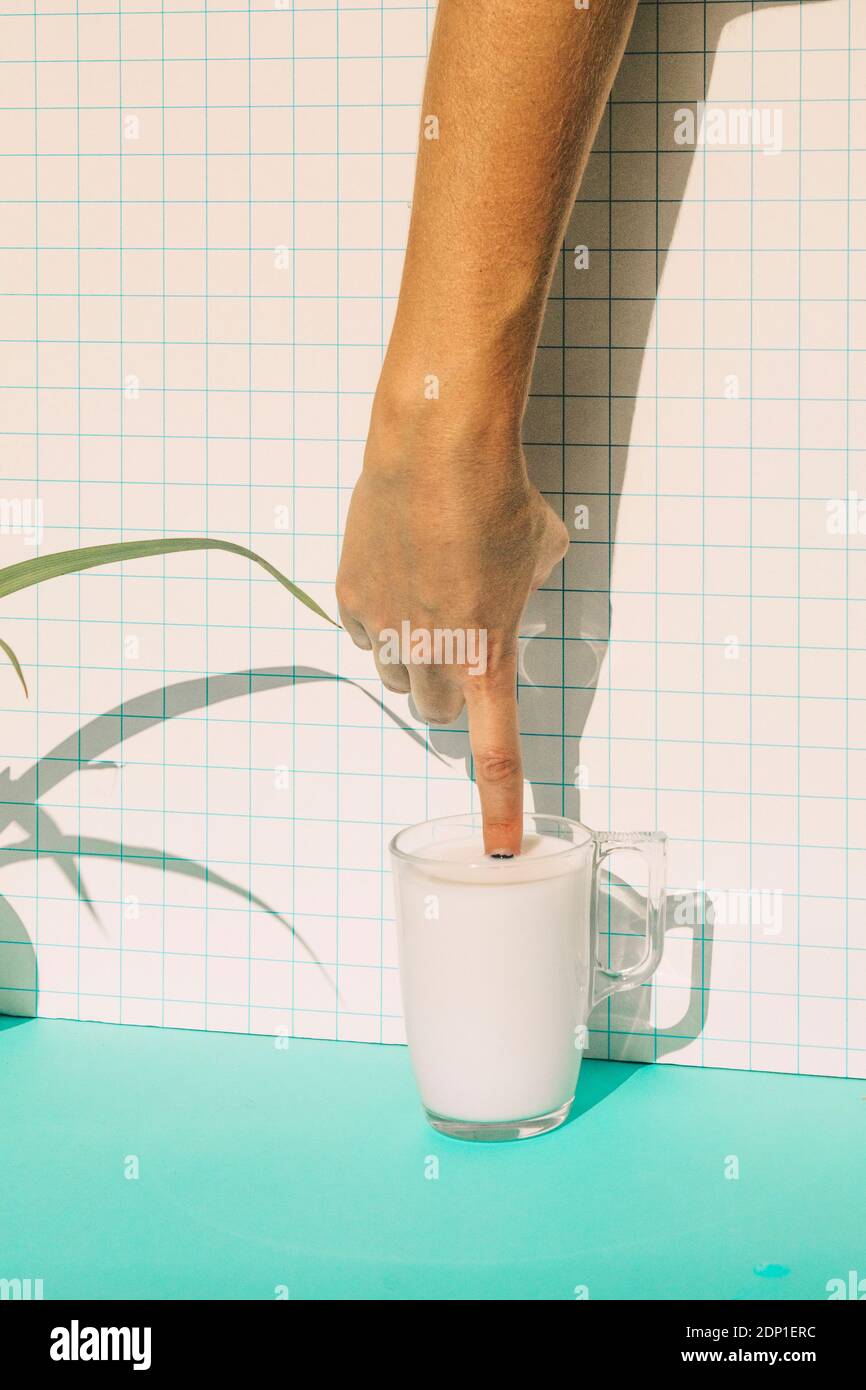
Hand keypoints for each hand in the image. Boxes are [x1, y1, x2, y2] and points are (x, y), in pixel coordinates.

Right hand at [336, 395, 568, 853]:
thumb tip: (511, 584)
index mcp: (488, 654)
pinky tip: (398, 575)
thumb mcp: (541, 552)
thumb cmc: (499, 496)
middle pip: (436, 711)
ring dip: (413, 658)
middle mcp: (432, 654)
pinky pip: (364, 631)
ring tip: (429, 603)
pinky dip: (381, 618)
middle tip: (463, 649)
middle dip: (451, 692)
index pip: (498, 750)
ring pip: (395, 675)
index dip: (501, 804)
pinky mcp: (351, 596)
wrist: (438, 449)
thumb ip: (526, 587)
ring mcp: (385, 628)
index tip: (501, 845)